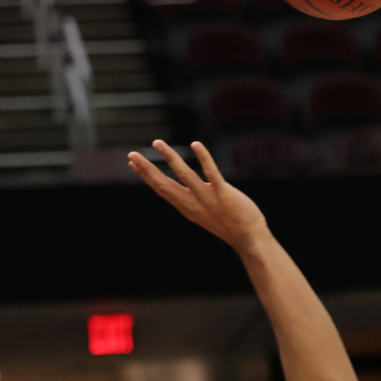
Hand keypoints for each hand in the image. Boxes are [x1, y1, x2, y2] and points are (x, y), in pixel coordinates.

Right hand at [127, 140, 268, 254]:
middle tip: (132, 154)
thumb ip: (191, 201)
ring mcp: (207, 198)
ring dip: (170, 158)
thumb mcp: (203, 214)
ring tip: (157, 143)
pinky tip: (195, 144)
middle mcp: (193, 203)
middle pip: (164, 185)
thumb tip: (180, 192)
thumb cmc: (229, 225)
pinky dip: (203, 158)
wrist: (249, 238)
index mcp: (187, 207)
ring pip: (184, 175)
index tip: (133, 163)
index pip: (161, 190)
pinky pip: (211, 173)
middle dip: (147, 169)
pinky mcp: (223, 193)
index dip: (146, 176)